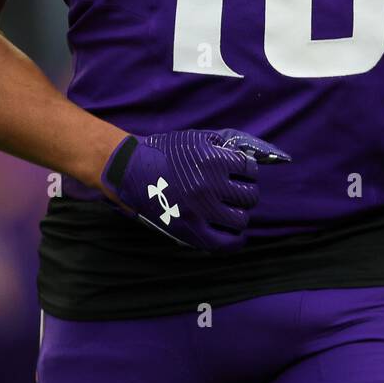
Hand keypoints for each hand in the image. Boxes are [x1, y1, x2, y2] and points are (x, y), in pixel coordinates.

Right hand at [99, 128, 290, 250]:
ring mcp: (200, 211)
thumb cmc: (166, 152)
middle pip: (249, 196)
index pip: (249, 169)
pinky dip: (235, 239)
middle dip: (246, 192)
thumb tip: (251, 157)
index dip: (248, 170)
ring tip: (230, 208)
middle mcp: (209, 186)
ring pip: (241, 219)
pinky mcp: (191, 231)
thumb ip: (224, 145)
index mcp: (212, 160)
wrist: (132, 170)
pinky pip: (226, 243)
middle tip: (236, 190)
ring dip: (239, 213)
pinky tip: (232, 231)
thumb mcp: (196, 139)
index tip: (242, 172)